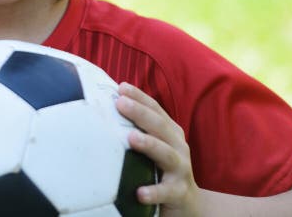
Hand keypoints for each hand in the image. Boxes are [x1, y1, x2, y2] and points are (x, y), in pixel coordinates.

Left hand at [115, 82, 199, 216]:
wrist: (187, 203)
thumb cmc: (161, 169)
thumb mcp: (154, 147)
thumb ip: (136, 130)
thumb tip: (105, 112)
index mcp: (170, 132)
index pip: (155, 109)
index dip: (140, 97)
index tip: (121, 87)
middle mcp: (178, 146)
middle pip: (160, 126)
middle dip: (140, 113)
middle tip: (120, 103)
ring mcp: (180, 168)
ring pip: (166, 154)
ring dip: (149, 144)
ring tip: (131, 138)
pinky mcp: (179, 192)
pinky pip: (166, 192)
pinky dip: (154, 192)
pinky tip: (139, 193)